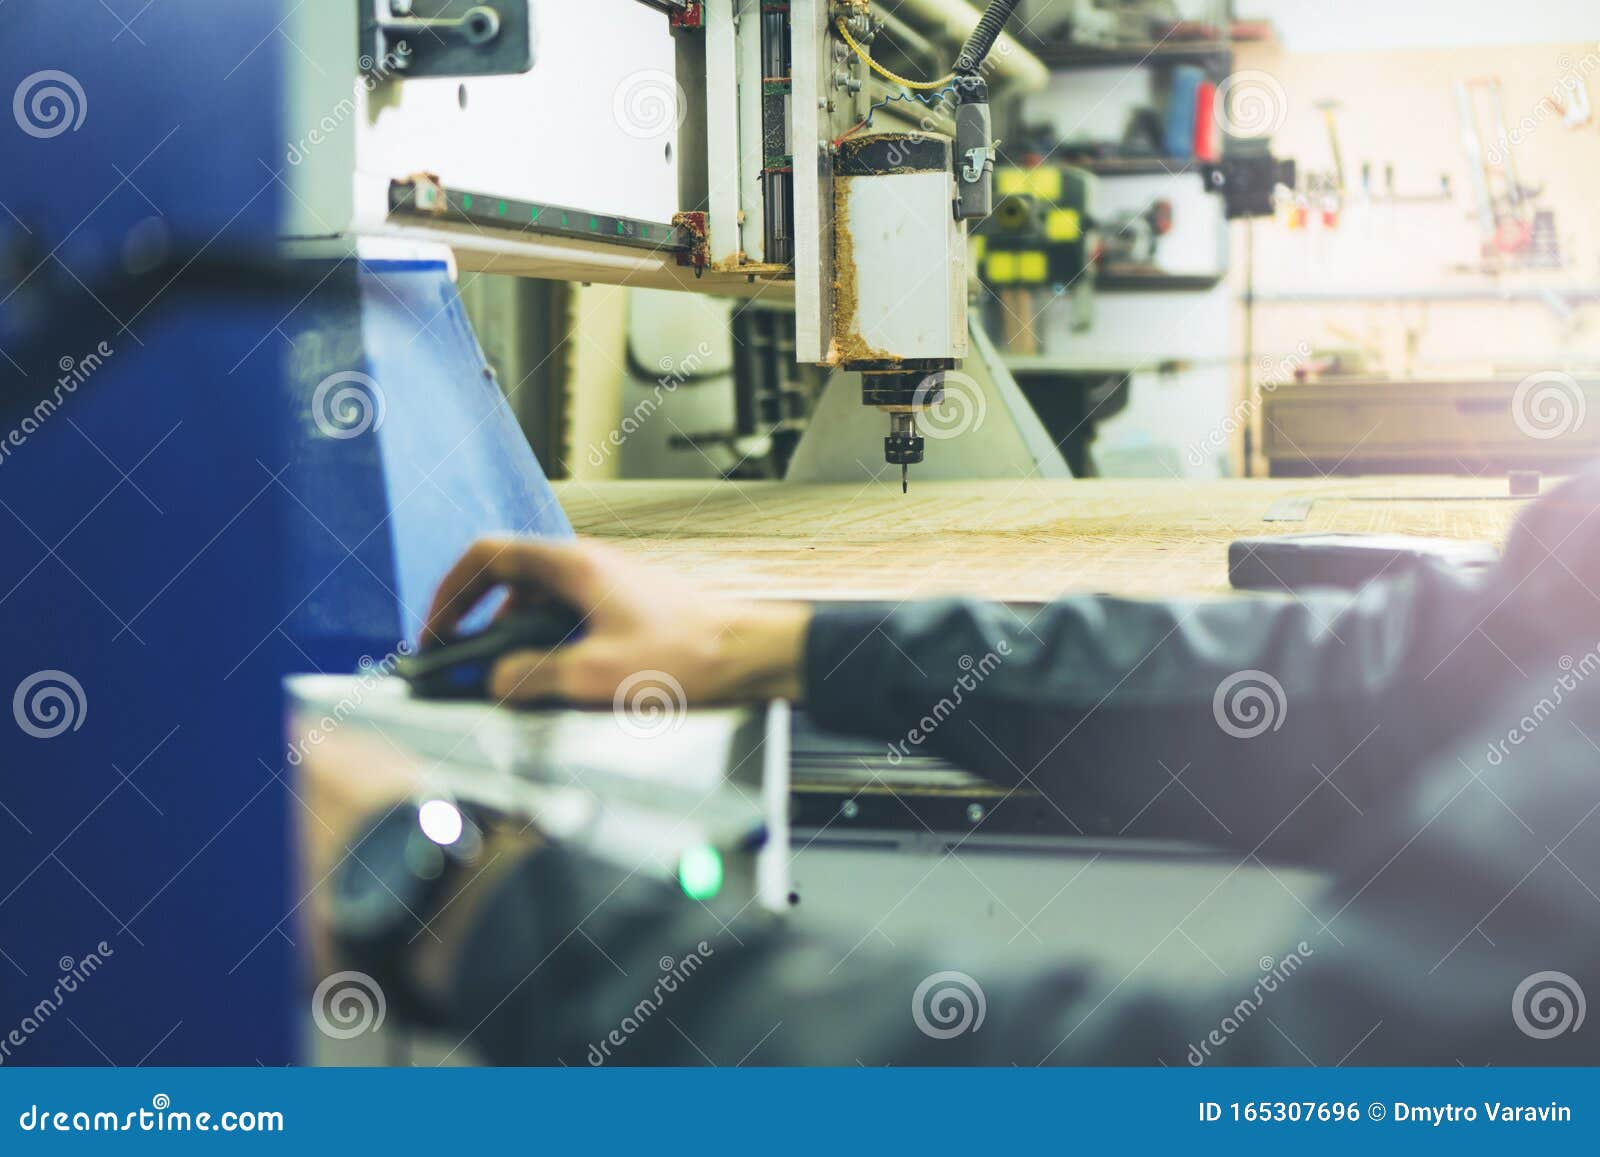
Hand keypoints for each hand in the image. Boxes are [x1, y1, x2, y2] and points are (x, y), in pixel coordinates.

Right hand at [423, 537, 812, 705]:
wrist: (752, 655)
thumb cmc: (689, 656)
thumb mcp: (594, 678)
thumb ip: (531, 678)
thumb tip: (493, 682)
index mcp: (573, 566)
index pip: (487, 556)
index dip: (448, 592)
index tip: (434, 632)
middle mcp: (587, 566)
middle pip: (507, 581)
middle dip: (476, 623)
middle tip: (460, 664)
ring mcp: (606, 585)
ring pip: (537, 604)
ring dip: (513, 641)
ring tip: (507, 683)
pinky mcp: (623, 608)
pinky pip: (566, 620)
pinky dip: (546, 646)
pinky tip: (554, 683)